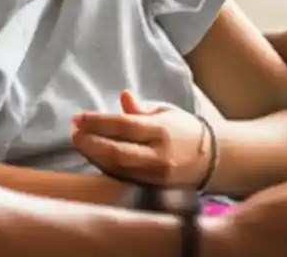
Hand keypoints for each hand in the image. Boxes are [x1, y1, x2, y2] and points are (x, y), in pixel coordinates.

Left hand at [71, 91, 211, 186]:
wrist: (213, 160)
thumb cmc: (183, 130)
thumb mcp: (165, 112)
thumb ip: (141, 108)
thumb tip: (123, 97)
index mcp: (161, 131)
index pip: (122, 126)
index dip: (96, 122)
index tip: (77, 118)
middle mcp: (158, 156)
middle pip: (115, 152)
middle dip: (89, 142)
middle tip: (73, 132)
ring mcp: (155, 177)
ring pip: (116, 169)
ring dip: (93, 156)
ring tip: (79, 142)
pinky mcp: (153, 190)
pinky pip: (123, 180)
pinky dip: (105, 168)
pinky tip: (93, 157)